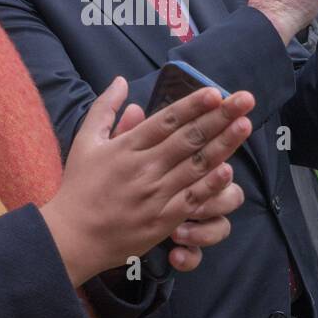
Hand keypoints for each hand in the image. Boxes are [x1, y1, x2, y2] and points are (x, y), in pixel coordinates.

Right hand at [40, 77, 253, 284]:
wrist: (71, 237)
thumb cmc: (79, 187)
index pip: (165, 120)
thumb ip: (105, 109)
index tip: (216, 92)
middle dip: (219, 117)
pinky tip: (229, 170)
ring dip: (223, 144)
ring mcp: (154, 195)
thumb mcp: (85, 142)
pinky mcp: (162, 220)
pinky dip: (210, 185)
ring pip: (195, 165)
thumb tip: (122, 81)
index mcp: (125, 147)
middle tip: (245, 100)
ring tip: (244, 125)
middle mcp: (143, 168)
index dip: (192, 105)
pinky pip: (191, 199)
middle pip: (188, 138)